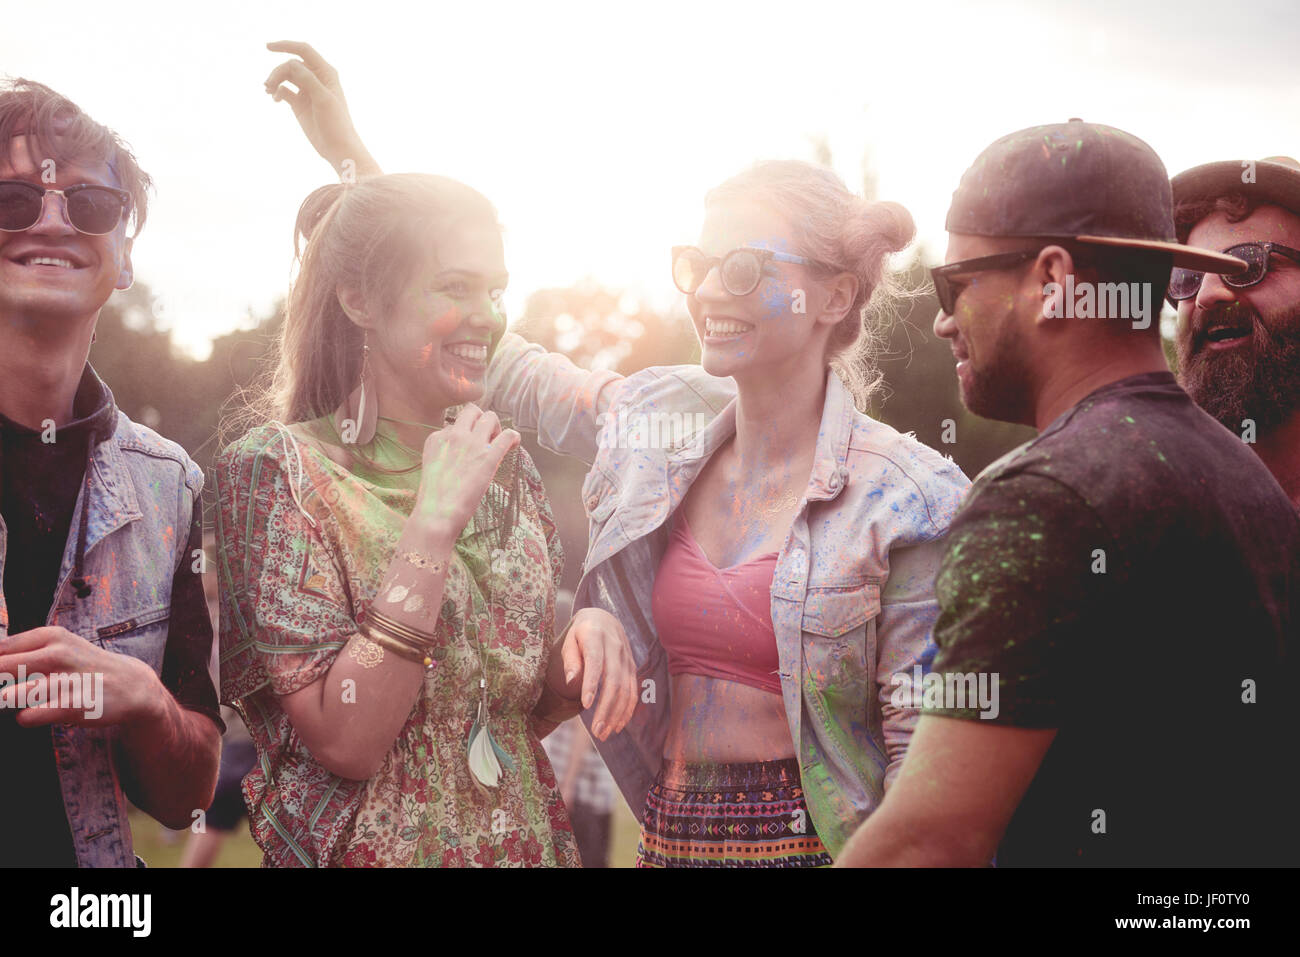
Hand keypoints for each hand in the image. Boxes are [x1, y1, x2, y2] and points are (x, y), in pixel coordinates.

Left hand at [0, 626, 163, 727]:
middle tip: (5, 691)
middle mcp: (58, 654)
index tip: (3, 676)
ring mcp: (66, 680)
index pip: (0, 649)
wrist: (131, 684)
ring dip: (6, 700)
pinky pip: (28, 716)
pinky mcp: (73, 706)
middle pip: (1, 668)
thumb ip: (20, 652)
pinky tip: (36, 713)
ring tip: (17, 700)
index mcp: (50, 636)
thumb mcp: (59, 646)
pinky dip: (25, 717)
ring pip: (9, 695)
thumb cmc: (83, 667)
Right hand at [264, 40, 380, 177]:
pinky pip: (284, 90)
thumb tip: (292, 64)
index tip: (267, 47)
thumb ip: (309, 80)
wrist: (337, 148)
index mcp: (326, 73)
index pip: (304, 51)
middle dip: (278, 72)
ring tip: (268, 91)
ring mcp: (307, 91)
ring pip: (286, 77)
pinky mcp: (299, 103)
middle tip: (268, 86)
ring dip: (274, 80)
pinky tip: (274, 99)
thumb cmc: (336, 123)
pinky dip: (277, 91)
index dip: (285, 45)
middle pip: (291, 64)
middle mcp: (316, 78)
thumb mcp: (323, 99)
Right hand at [408, 403, 520, 541]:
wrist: (437, 513)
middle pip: (472, 410)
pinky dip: (514, 437)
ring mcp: (472, 444)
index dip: (466, 434)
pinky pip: (508, 434)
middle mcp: (454, 435)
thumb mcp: (432, 468)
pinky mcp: (489, 456)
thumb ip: (445, 455)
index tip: (470, 449)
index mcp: (437, 438)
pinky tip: (514, 445)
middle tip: (487, 439)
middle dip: (482, 420)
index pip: (455, 424)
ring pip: (490, 417)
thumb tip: (461, 457)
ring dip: (497, 427)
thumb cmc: (434, 499)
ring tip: (498, 445)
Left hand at [551, 608, 637, 740]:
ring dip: (617, 714)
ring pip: (626, 689)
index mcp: (596, 637)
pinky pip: (633, 691)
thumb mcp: (569, 640)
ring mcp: (626, 658)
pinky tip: (618, 725)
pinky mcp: (632, 667)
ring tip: (604, 733)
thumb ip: (570, 660)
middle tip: (596, 731)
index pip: (595, 662)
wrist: (604, 619)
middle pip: (614, 681)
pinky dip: (627, 710)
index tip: (585, 704)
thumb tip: (571, 681)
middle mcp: (615, 647)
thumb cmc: (581, 633)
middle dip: (606, 708)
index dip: (591, 683)